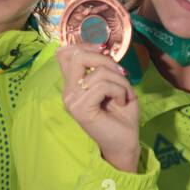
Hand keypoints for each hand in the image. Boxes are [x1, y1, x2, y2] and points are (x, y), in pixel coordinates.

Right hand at [58, 43, 140, 172]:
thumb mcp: (115, 85)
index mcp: (73, 85)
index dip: (84, 45)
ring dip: (119, 80)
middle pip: (78, 56)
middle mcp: (68, 92)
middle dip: (105, 60)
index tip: (104, 50)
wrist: (125, 143)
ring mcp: (72, 101)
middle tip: (121, 74)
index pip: (64, 54)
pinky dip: (119, 90)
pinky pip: (102, 86)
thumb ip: (104, 68)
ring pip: (97, 73)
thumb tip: (102, 50)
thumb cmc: (121, 116)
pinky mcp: (81, 109)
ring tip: (125, 95)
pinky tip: (122, 102)